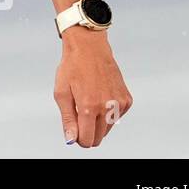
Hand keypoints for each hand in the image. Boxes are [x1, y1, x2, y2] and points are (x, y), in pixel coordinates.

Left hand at [54, 27, 133, 146]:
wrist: (89, 47)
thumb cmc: (72, 67)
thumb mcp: (61, 93)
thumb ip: (67, 119)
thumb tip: (72, 139)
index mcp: (89, 107)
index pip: (87, 140)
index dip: (79, 139)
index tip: (75, 131)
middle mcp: (107, 107)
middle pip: (98, 138)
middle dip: (88, 131)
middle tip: (79, 114)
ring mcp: (119, 104)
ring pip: (108, 129)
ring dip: (98, 122)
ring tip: (89, 101)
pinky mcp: (127, 100)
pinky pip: (117, 118)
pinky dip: (108, 112)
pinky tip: (100, 95)